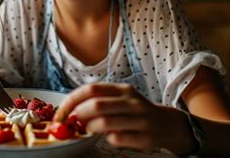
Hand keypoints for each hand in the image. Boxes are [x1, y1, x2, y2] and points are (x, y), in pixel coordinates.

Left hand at [54, 83, 185, 150]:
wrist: (168, 125)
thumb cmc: (137, 111)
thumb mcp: (121, 99)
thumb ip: (100, 101)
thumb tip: (72, 110)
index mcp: (122, 89)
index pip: (91, 89)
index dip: (72, 100)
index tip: (61, 112)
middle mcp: (132, 101)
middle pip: (96, 105)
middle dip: (79, 115)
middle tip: (74, 122)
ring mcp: (140, 119)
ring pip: (104, 123)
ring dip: (90, 128)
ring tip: (90, 130)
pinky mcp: (145, 137)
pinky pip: (117, 139)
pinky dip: (107, 139)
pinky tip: (110, 137)